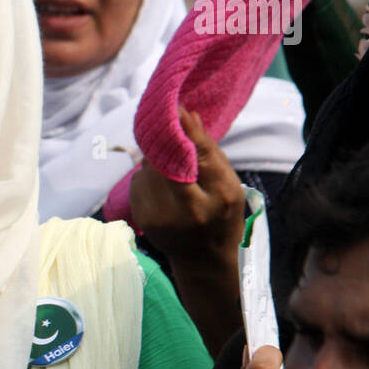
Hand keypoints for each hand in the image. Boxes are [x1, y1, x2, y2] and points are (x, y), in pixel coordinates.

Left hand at [129, 107, 244, 267]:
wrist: (202, 260)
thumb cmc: (223, 218)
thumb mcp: (229, 187)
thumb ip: (209, 153)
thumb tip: (189, 115)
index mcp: (214, 199)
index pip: (196, 158)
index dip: (184, 132)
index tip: (176, 108)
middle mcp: (184, 210)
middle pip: (165, 160)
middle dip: (166, 143)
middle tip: (171, 129)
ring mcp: (157, 216)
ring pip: (148, 168)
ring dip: (158, 161)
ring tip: (175, 173)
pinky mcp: (140, 217)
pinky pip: (139, 180)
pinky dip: (149, 176)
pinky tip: (164, 188)